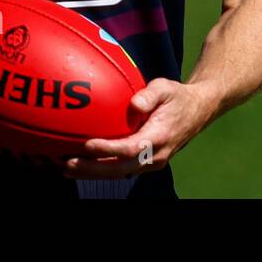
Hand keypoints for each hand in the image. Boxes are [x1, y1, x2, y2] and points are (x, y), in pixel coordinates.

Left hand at [62, 79, 218, 179]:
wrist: (197, 111)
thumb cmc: (177, 97)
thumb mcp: (166, 87)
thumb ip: (150, 94)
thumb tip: (133, 104)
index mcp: (159, 137)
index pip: (130, 148)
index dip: (107, 149)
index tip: (87, 144)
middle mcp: (155, 156)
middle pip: (119, 168)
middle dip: (91, 169)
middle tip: (66, 164)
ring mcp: (150, 162)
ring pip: (118, 173)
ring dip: (91, 172)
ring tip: (65, 168)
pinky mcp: (144, 163)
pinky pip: (120, 169)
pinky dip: (99, 169)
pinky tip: (80, 165)